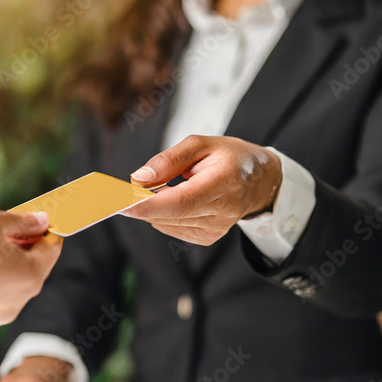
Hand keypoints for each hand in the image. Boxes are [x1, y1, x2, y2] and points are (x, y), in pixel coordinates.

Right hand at [0, 207, 62, 334]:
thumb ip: (23, 222)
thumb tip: (42, 221)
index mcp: (31, 277)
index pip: (52, 248)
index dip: (45, 228)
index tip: (36, 215)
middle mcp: (20, 300)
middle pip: (33, 266)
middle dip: (24, 244)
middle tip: (5, 223)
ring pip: (12, 279)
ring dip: (5, 259)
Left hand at [124, 135, 281, 244]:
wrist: (258, 180)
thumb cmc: (230, 157)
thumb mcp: (200, 144)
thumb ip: (168, 160)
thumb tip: (139, 179)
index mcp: (225, 181)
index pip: (181, 201)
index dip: (149, 204)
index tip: (122, 202)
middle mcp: (223, 210)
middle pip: (171, 215)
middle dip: (143, 203)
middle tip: (127, 189)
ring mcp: (217, 229)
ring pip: (167, 223)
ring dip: (155, 207)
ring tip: (167, 186)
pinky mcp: (208, 238)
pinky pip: (172, 228)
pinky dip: (165, 214)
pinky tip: (176, 199)